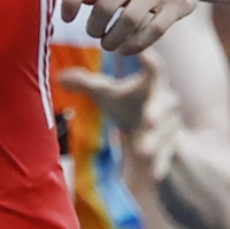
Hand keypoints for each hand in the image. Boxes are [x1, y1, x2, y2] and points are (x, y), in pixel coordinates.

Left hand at [59, 54, 187, 181]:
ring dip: (155, 141)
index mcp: (151, 83)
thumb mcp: (108, 94)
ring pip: (165, 132)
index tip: (145, 54)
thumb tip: (59, 77)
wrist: (152, 127)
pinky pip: (167, 154)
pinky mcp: (171, 145)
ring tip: (142, 151)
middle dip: (157, 112)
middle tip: (149, 120)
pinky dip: (160, 163)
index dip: (150, 61)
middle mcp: (165, 101)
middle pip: (165, 105)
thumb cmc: (127, 103)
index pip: (153, 70)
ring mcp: (170, 124)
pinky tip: (153, 174)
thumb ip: (87, 85)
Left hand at [61, 0, 207, 54]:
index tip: (67, 18)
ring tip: (108, 44)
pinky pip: (152, 32)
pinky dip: (133, 46)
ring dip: (112, 40)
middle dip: (94, 27)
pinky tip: (125, 49)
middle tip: (94, 33)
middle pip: (105, 6)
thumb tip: (78, 2)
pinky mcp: (178, 5)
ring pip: (128, 22)